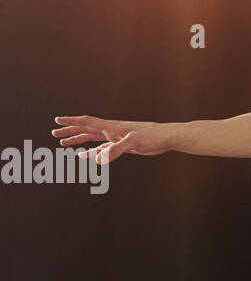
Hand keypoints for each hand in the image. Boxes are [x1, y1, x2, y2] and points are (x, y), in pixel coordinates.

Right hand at [51, 115, 169, 163]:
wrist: (165, 138)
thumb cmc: (151, 136)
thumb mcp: (132, 142)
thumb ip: (115, 150)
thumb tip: (97, 160)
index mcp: (111, 126)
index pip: (87, 122)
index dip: (72, 122)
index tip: (57, 120)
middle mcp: (111, 130)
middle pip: (85, 130)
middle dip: (70, 132)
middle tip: (54, 134)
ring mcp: (115, 138)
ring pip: (92, 139)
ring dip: (78, 140)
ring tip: (64, 143)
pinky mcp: (122, 146)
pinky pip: (102, 149)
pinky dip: (92, 152)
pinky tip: (85, 156)